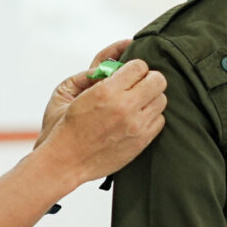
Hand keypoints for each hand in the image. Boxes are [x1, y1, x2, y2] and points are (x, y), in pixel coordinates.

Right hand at [36, 57, 165, 184]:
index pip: (139, 66)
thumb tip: (113, 66)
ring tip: (137, 102)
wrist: (66, 160)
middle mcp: (124, 107)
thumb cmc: (65, 127)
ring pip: (162, 99)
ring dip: (151, 98)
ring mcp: (136, 125)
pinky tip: (137, 118)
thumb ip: (91, 75)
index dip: (135, 67)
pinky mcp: (142, 140)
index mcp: (106, 91)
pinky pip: (160, 120)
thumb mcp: (67, 93)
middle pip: (158, 80)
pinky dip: (151, 116)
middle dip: (148, 79)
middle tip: (139, 84)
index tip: (130, 73)